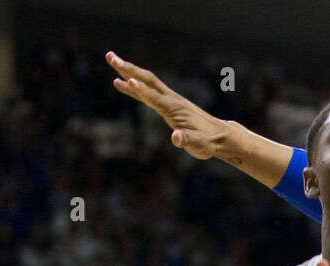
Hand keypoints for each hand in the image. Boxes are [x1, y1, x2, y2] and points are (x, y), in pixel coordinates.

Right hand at [107, 51, 227, 159]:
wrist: (220, 136)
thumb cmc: (208, 142)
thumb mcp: (198, 145)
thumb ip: (187, 140)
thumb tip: (176, 138)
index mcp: (174, 109)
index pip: (154, 97)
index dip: (141, 90)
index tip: (127, 80)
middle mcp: (171, 100)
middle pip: (147, 80)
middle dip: (128, 69)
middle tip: (110, 57)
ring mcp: (170, 100)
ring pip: (147, 82)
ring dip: (129, 72)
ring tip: (112, 61)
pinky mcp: (170, 105)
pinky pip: (149, 91)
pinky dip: (136, 86)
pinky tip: (124, 83)